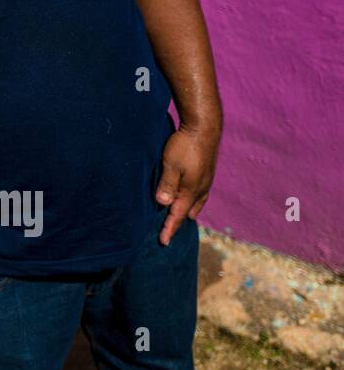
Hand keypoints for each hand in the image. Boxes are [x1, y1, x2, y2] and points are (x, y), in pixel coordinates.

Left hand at [156, 123, 219, 244]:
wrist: (205, 127)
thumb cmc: (185, 145)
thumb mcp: (171, 164)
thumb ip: (167, 184)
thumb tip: (163, 204)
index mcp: (191, 190)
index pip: (178, 215)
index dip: (169, 228)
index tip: (163, 242)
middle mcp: (201, 189)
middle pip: (188, 211)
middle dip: (178, 222)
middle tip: (168, 231)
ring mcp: (206, 180)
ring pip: (196, 203)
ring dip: (187, 211)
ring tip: (181, 218)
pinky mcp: (207, 172)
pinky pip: (200, 193)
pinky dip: (193, 200)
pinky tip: (190, 197)